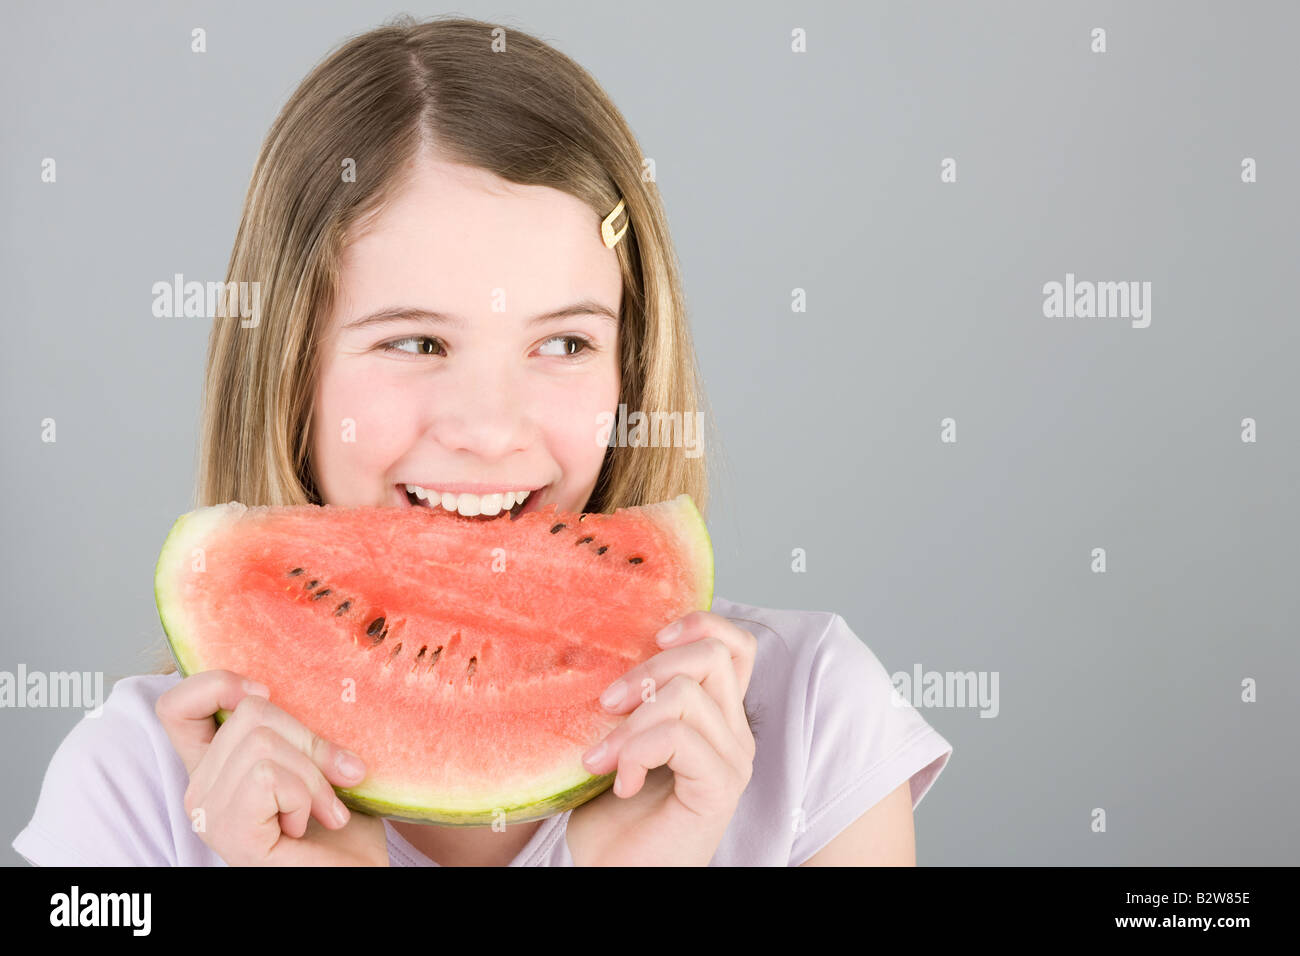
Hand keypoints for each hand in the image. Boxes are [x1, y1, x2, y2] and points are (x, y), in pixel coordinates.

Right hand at [155, 669, 388, 865]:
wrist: (356, 876)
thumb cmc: (343, 825)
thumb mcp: (320, 760)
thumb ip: (298, 728)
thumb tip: (297, 681)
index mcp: (215, 767)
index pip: (176, 706)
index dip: (216, 683)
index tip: (264, 693)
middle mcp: (200, 792)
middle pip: (249, 711)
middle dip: (309, 741)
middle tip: (333, 782)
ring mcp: (210, 816)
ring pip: (262, 743)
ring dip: (313, 776)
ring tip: (324, 812)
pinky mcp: (231, 834)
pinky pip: (267, 777)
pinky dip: (304, 796)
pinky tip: (306, 828)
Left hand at [565, 611, 756, 865]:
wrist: (615, 876)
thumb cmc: (611, 817)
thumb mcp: (615, 741)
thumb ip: (628, 699)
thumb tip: (598, 647)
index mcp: (715, 717)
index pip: (734, 645)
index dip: (701, 624)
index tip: (652, 639)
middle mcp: (733, 734)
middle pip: (712, 656)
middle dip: (649, 670)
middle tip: (606, 705)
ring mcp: (732, 761)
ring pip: (688, 695)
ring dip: (630, 722)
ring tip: (601, 759)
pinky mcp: (720, 787)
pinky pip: (678, 737)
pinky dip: (636, 752)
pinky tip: (622, 783)